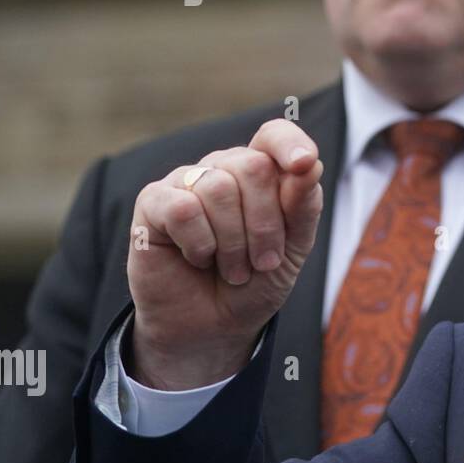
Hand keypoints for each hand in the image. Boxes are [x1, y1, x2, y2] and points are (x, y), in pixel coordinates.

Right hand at [126, 119, 324, 389]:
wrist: (214, 327)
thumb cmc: (255, 282)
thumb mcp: (293, 249)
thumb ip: (304, 206)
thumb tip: (311, 165)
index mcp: (262, 171)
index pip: (274, 135)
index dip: (290, 144)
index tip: (305, 163)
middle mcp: (223, 167)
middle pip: (254, 167)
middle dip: (266, 225)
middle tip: (262, 261)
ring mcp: (186, 181)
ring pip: (218, 188)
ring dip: (233, 243)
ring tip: (233, 269)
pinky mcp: (153, 202)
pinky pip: (182, 209)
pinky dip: (199, 244)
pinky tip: (199, 258)